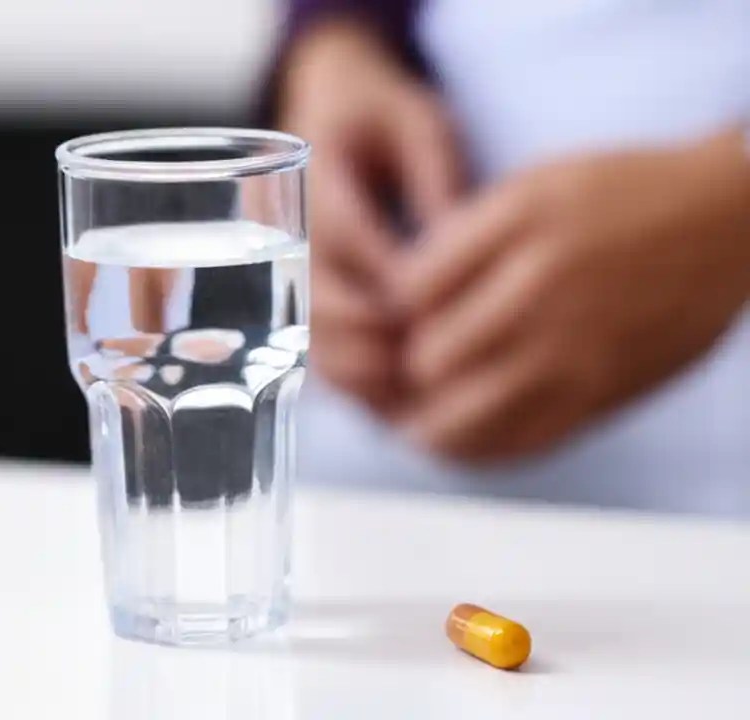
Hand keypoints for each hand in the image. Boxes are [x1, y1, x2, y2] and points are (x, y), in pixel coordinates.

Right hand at [278, 20, 461, 412]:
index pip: (344, 231)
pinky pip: (306, 341)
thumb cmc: (383, 113)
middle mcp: (278, 219)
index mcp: (313, 165)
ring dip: (354, 363)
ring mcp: (272, 258)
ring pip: (303, 328)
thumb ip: (438, 178)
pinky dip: (344, 372)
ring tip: (412, 386)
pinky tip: (390, 391)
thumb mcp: (421, 123)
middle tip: (428, 362)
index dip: (388, 279)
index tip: (439, 312)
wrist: (324, 103)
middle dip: (369, 334)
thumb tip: (464, 254)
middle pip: (310, 292)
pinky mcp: (283, 287)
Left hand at [399, 128, 749, 460]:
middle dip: (403, 364)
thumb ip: (467, 235)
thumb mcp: (538, 183)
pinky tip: (464, 432)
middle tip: (406, 361)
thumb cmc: (625, 195)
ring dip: (425, 418)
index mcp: (521, 226)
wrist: (732, 221)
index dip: (388, 307)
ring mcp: (576, 350)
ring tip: (419, 409)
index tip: (398, 311)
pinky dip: (476, 448)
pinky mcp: (602, 393)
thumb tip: (401, 298)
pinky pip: (516, 445)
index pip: (409, 291)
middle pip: (427, 358)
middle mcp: (546, 290)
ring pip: (460, 418)